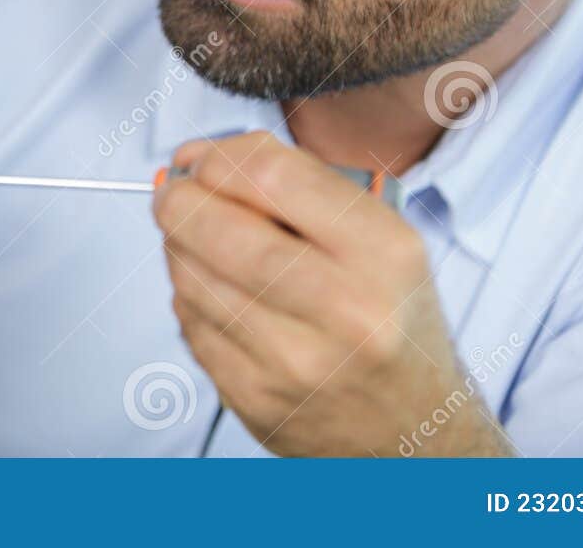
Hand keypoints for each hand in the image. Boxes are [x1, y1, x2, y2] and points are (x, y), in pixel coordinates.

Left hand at [151, 131, 512, 456]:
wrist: (410, 426)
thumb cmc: (389, 319)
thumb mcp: (382, 241)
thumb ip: (301, 188)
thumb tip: (205, 158)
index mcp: (384, 252)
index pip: (273, 176)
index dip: (220, 156)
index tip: (201, 158)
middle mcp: (346, 309)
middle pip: (223, 230)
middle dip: (180, 200)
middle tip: (172, 192)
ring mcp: (296, 360)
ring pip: (195, 278)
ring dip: (178, 246)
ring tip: (193, 238)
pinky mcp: (255, 397)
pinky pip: (191, 325)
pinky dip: (188, 296)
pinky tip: (211, 290)